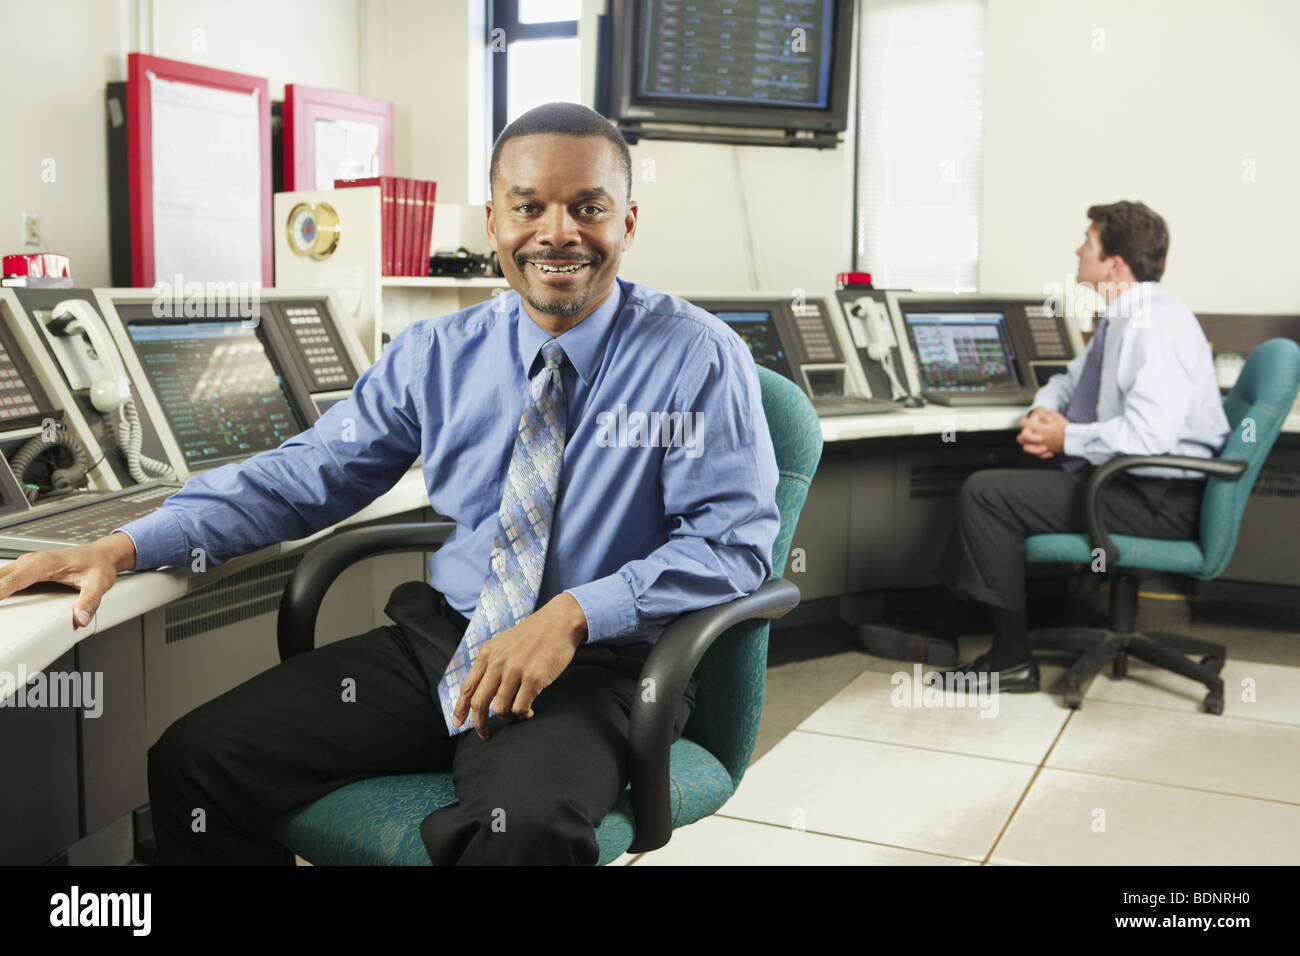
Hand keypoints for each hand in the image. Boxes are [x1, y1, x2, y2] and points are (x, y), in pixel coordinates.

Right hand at [0, 532, 136, 628]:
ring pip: (1, 575)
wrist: (102, 555)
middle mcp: (33, 560)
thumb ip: (89, 601)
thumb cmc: (98, 565)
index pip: (16, 578)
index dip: (0, 590)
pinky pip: (6, 577)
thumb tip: (81, 618)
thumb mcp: (99, 583)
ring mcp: (28, 564)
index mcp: (46, 563)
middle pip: (2, 576)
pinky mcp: (27, 569)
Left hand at [452, 592, 587, 738]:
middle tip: (485, 734)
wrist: (559, 621)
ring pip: (500, 708)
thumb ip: (492, 662)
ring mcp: (515, 671)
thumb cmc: (534, 634)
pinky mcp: (534, 678)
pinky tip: (529, 712)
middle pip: (479, 703)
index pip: (468, 687)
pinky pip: (520, 708)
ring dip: (507, 718)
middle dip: (479, 723)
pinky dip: (523, 715)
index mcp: (487, 654)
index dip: (460, 708)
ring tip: (517, 716)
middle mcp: (498, 662)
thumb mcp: (504, 643)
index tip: (457, 722)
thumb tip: (482, 689)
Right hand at [1017, 406, 1066, 457]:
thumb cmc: (1048, 418)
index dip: (1029, 426)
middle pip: (1020, 438)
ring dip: (1035, 450)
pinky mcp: (1036, 448)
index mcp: (1029, 423)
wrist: (1056, 427)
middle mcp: (1028, 433)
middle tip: (1041, 439)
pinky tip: (1051, 452)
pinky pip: (1036, 454)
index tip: (1038, 428)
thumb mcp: (1048, 413)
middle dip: (1030, 439)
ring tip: (1045, 448)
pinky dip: (1043, 454)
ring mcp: (1031, 442)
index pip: (1023, 423)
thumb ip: (1046, 415)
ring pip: (1026, 448)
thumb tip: (1049, 420)